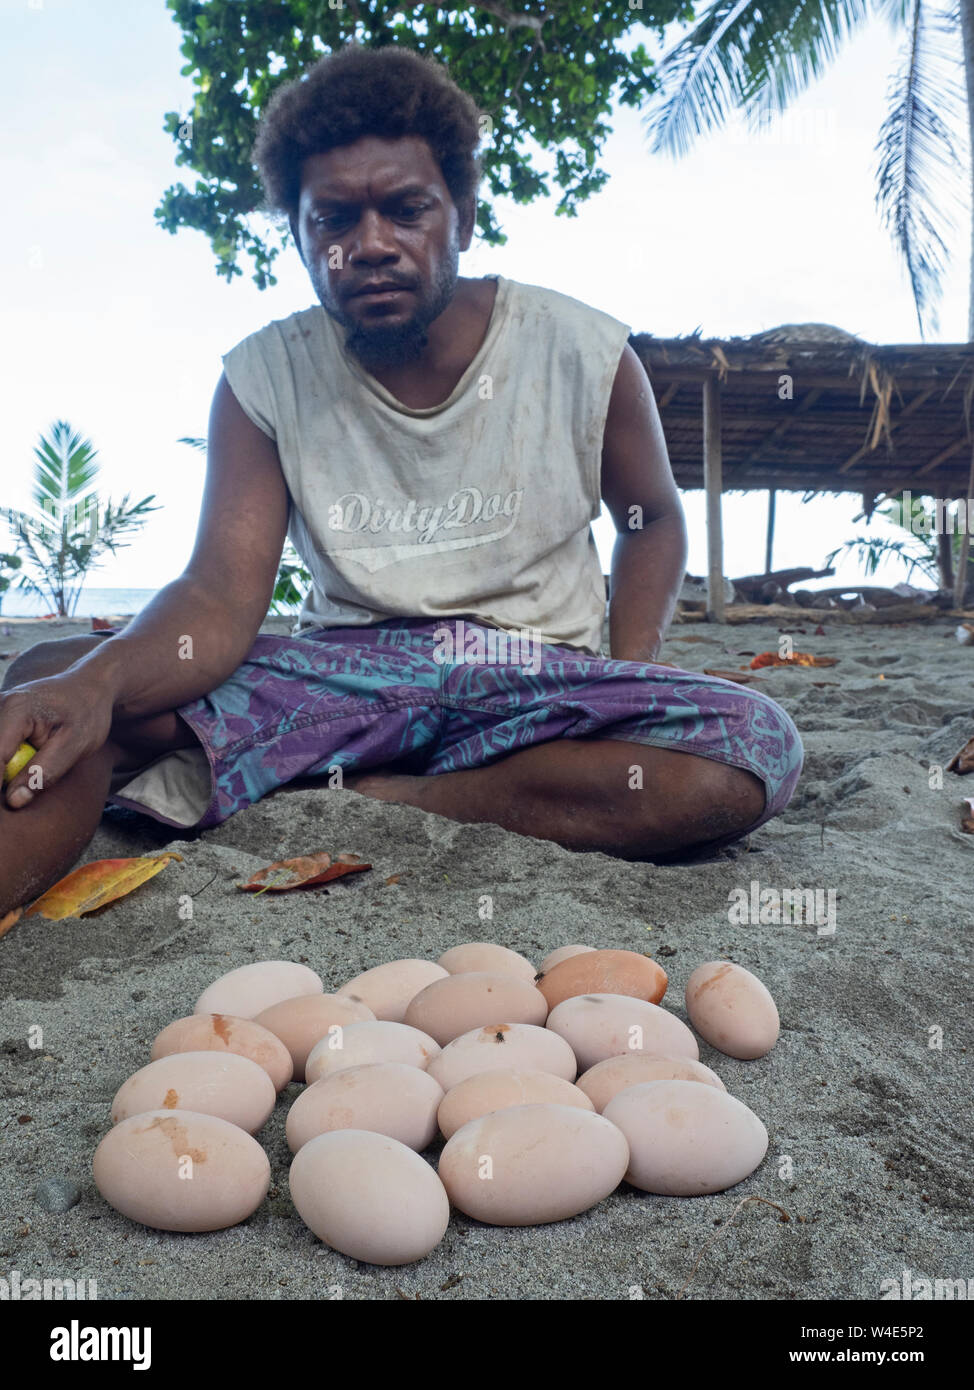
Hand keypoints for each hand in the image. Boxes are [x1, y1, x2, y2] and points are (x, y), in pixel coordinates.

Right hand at [0, 672, 114, 808]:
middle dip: (1, 778)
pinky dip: (4, 763)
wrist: (89, 688)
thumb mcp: (75, 745)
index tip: (6, 810)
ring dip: (4, 772)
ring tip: (36, 772)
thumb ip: (44, 772)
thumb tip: (14, 801)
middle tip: (25, 792)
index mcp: (15, 711)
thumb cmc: (86, 714)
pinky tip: (18, 770)